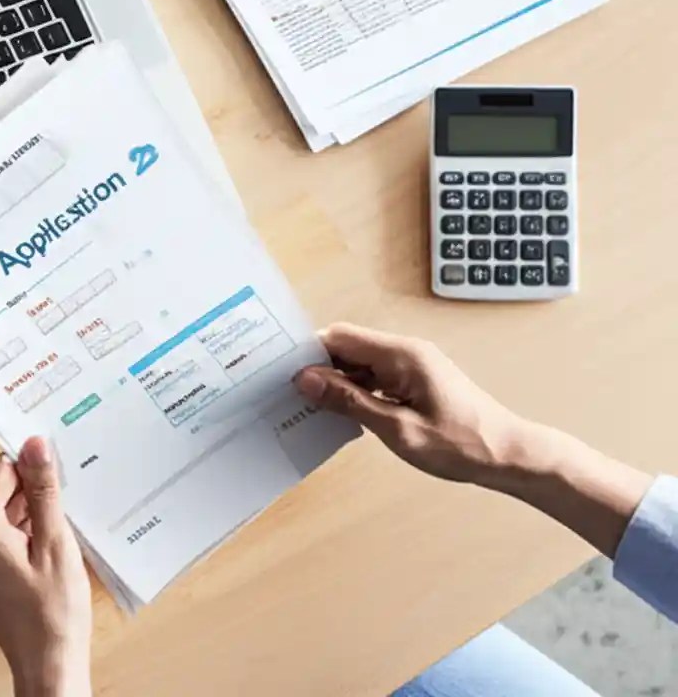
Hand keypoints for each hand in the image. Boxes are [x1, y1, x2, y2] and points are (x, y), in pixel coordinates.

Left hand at [0, 438, 91, 696]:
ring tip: (61, 527)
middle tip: (66, 499)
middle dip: (32, 491)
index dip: (31, 465)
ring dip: (30, 514)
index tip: (58, 467)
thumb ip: (43, 490)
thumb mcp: (55, 541)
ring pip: (1, 517)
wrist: (48, 663)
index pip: (0, 472)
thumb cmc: (54, 609)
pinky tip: (50, 547)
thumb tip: (34, 444)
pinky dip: (23, 535)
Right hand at [291, 323, 531, 488]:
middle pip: (347, 348)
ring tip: (307, 407)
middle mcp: (405, 352)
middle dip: (317, 368)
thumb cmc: (461, 445)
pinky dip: (354, 393)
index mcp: (402, 355)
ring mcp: (411, 367)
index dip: (309, 351)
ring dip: (335, 383)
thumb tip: (306, 380)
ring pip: (358, 365)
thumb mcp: (397, 429)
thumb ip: (349, 402)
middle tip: (286, 393)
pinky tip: (340, 414)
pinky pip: (374, 379)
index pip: (340, 337)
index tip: (281, 372)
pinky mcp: (415, 382)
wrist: (510, 456)